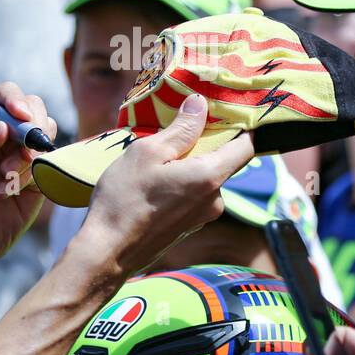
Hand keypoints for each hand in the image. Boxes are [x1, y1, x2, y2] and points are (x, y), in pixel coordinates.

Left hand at [0, 82, 58, 264]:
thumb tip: (1, 127)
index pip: (4, 94)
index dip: (14, 99)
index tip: (18, 116)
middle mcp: (7, 131)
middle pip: (34, 108)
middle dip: (32, 126)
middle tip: (22, 152)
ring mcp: (25, 152)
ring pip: (45, 136)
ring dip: (27, 157)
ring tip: (3, 178)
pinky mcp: (41, 175)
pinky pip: (49, 165)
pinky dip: (30, 177)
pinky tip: (6, 192)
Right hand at [79, 93, 255, 275]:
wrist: (107, 251)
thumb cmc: (125, 198)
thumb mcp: (148, 152)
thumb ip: (181, 128)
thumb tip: (200, 104)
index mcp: (210, 177)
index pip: (247, 146)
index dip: (242, 125)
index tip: (226, 110)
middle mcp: (216, 199)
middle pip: (225, 161)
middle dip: (207, 143)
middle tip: (180, 126)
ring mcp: (203, 216)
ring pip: (206, 178)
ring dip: (190, 164)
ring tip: (159, 155)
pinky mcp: (189, 227)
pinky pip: (194, 195)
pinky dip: (182, 182)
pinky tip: (155, 180)